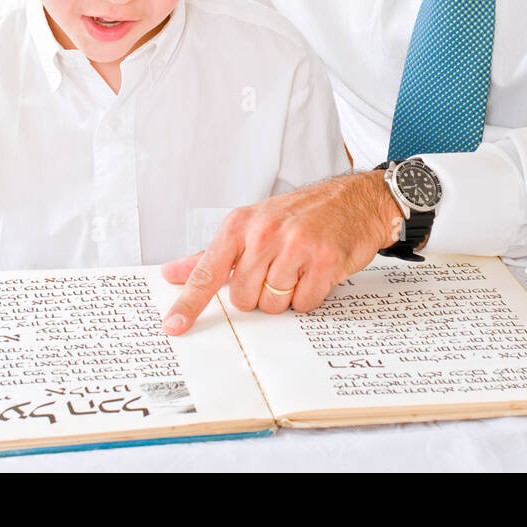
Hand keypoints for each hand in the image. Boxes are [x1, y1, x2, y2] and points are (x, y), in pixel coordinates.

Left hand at [159, 171, 401, 333]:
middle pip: (243, 298)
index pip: (207, 271)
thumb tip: (171, 274)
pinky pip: (304, 303)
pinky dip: (310, 295)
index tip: (172, 327)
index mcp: (241, 224)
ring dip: (286, 296)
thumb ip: (211, 256)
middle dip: (259, 293)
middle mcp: (265, 233)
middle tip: (277, 269)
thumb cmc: (300, 214)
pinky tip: (317, 272)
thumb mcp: (251, 225)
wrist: (355, 199)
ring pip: (273, 304)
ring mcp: (296, 246)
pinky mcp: (324, 261)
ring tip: (299, 268)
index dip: (188, 303)